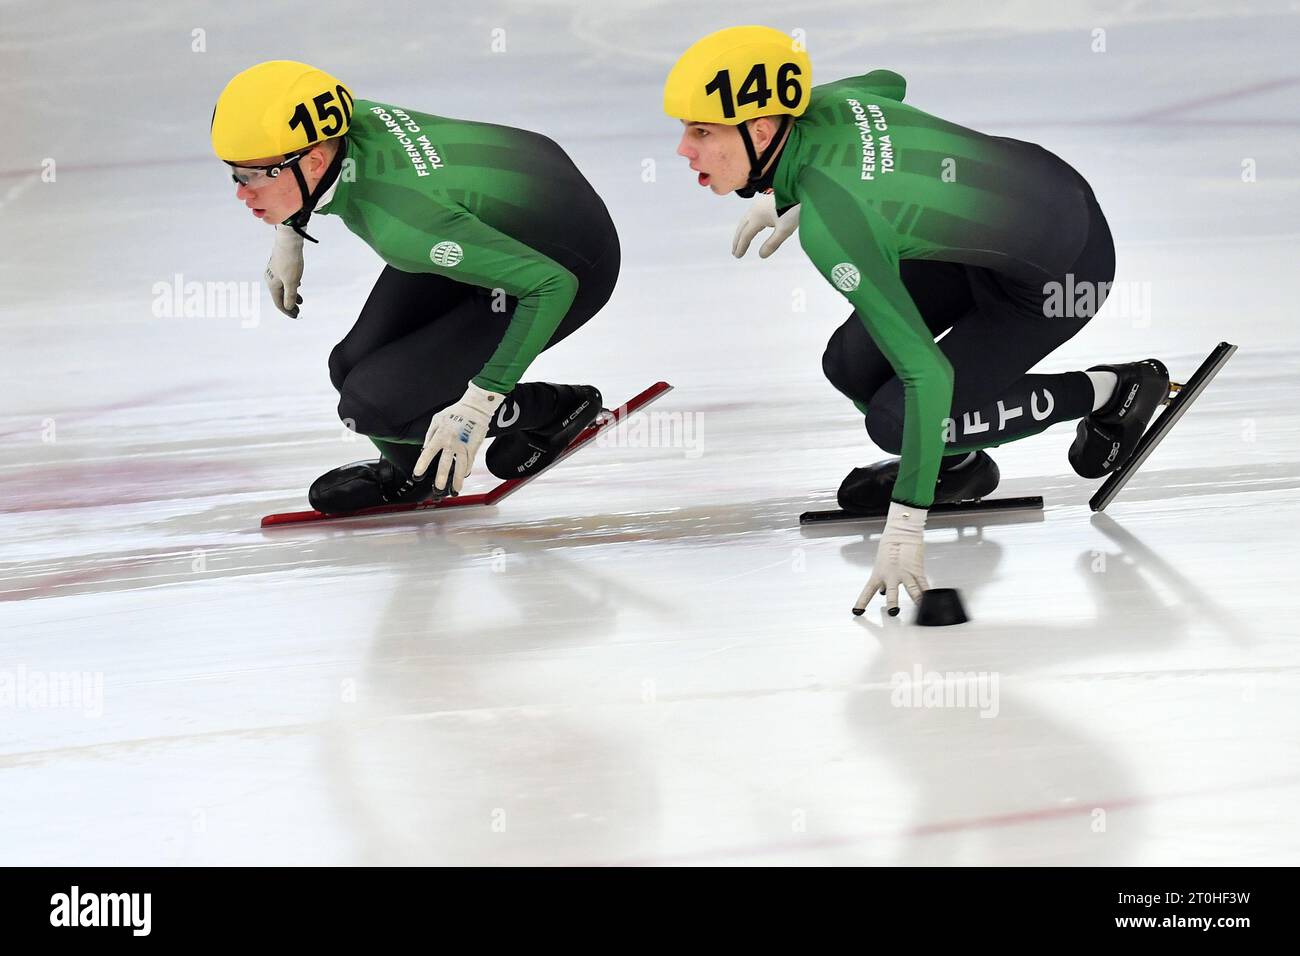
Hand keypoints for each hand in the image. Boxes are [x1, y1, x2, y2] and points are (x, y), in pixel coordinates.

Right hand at [265, 224, 304, 316]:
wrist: (288, 241)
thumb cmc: (290, 262)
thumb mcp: (292, 281)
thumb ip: (290, 295)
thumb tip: (288, 307)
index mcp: (273, 285)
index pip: (279, 303)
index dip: (288, 311)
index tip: (296, 316)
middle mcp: (271, 279)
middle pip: (280, 296)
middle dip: (290, 304)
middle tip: (298, 311)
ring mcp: (274, 271)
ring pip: (283, 287)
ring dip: (291, 295)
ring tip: (300, 300)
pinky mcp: (279, 265)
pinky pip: (284, 279)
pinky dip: (291, 285)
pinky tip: (298, 284)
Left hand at [413, 382, 504, 495]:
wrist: (475, 408)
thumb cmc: (455, 411)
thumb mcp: (437, 419)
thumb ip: (430, 434)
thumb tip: (425, 448)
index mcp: (440, 436)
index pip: (428, 453)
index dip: (421, 465)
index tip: (417, 475)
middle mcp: (451, 443)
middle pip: (446, 464)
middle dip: (442, 478)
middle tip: (439, 489)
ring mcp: (464, 446)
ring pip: (461, 467)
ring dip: (458, 480)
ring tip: (455, 490)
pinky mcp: (474, 447)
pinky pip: (470, 462)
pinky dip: (467, 470)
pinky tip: (464, 476)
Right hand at [731, 192, 800, 258]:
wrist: (801, 192)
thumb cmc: (794, 210)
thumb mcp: (784, 230)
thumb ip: (772, 243)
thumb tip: (761, 255)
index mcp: (757, 217)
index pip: (746, 235)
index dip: (741, 246)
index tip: (738, 256)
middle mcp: (754, 209)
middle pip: (742, 227)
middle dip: (737, 240)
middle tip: (734, 252)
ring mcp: (758, 204)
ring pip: (745, 220)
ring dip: (742, 232)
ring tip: (740, 242)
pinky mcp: (764, 202)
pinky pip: (751, 215)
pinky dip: (748, 224)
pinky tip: (752, 228)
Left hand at [854, 502, 929, 616]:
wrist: (901, 532)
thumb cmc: (890, 545)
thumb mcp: (880, 564)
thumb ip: (881, 579)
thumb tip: (881, 593)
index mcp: (878, 573)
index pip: (868, 591)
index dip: (862, 602)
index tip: (857, 611)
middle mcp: (891, 575)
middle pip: (891, 593)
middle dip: (892, 604)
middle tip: (893, 612)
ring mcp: (905, 573)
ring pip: (911, 590)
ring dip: (915, 601)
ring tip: (919, 609)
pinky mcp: (917, 570)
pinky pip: (923, 584)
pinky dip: (927, 593)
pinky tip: (931, 600)